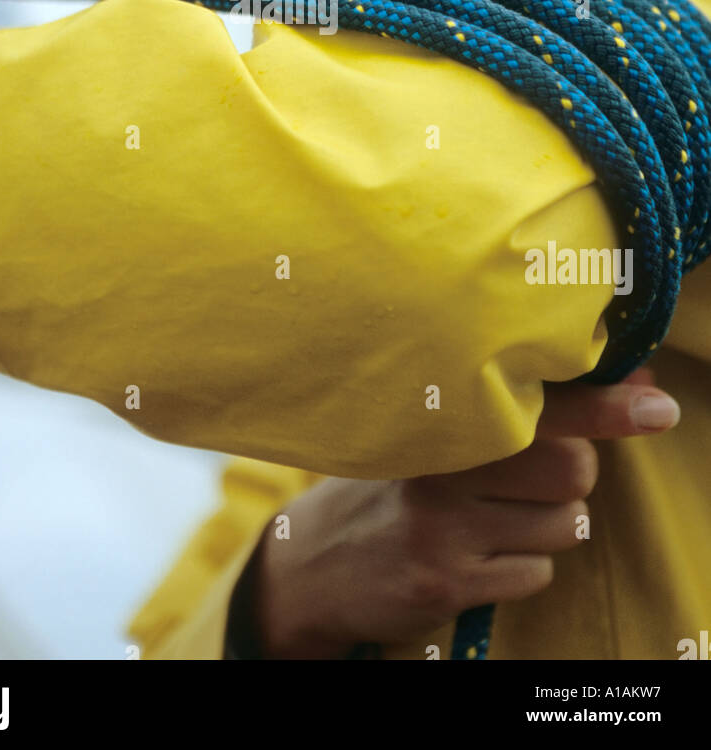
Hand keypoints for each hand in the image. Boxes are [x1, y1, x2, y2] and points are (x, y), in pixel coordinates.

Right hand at [231, 366, 679, 657]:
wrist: (308, 561)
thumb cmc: (390, 485)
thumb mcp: (431, 434)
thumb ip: (508, 411)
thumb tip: (621, 382)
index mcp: (442, 419)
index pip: (542, 404)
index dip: (607, 404)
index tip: (655, 403)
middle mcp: (443, 465)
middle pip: (573, 468)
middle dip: (571, 478)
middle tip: (531, 479)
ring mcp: (443, 527)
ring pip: (566, 525)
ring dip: (550, 526)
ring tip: (497, 519)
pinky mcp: (446, 581)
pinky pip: (535, 573)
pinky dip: (522, 568)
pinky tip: (476, 558)